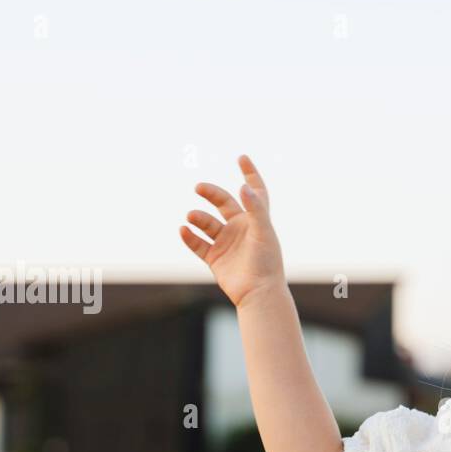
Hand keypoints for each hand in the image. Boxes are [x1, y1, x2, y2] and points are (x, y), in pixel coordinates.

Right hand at [179, 154, 287, 308]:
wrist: (258, 293)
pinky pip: (197, 244)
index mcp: (256, 220)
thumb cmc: (267, 262)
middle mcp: (240, 229)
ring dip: (197, 217)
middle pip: (223, 202)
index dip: (250, 174)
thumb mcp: (263, 232)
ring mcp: (227, 243)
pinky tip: (183, 230)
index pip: (255, 192)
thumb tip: (243, 186)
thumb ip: (255, 208)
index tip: (241, 158)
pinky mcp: (215, 258)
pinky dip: (189, 237)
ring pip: (207, 223)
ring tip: (191, 217)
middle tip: (198, 188)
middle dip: (211, 193)